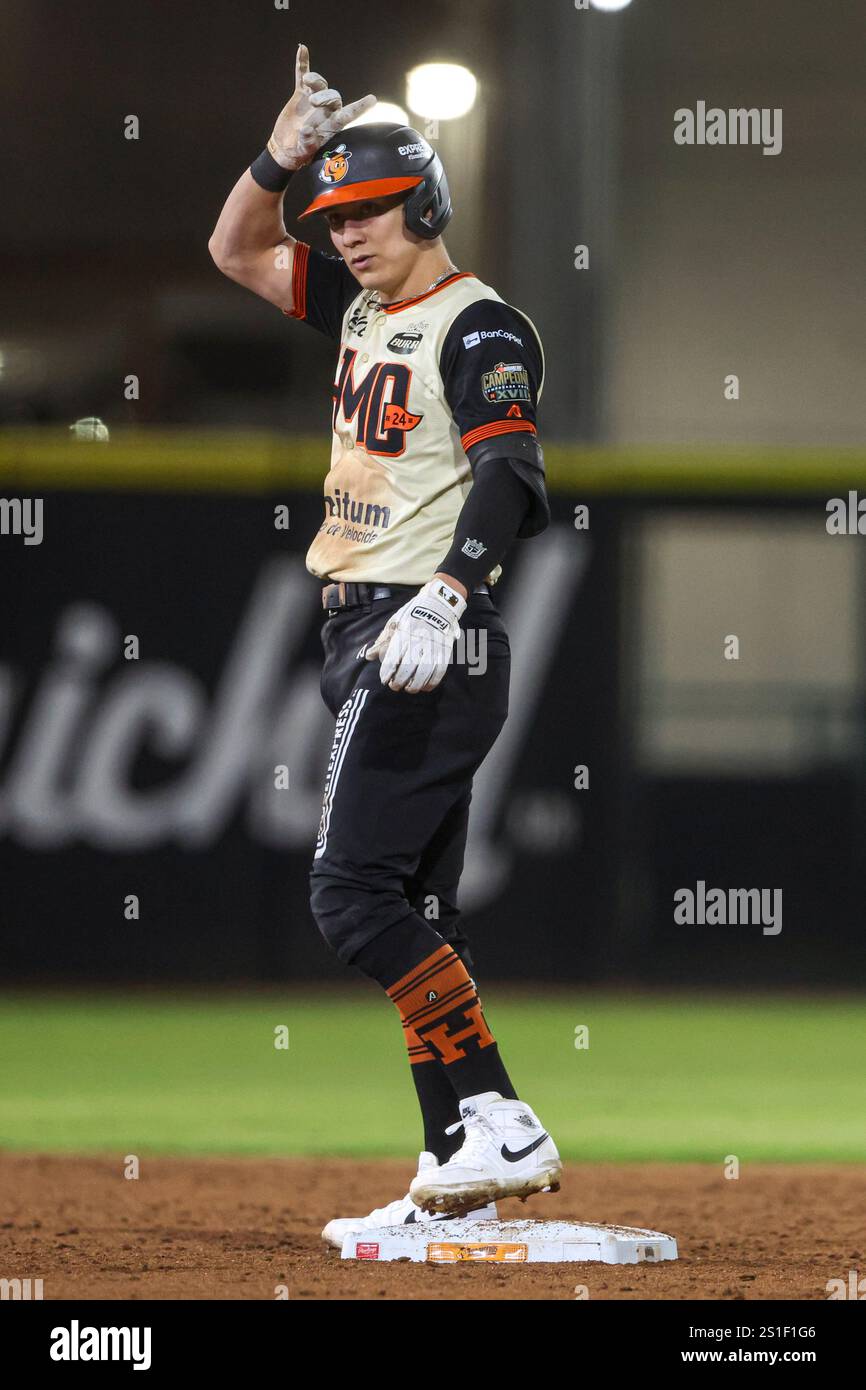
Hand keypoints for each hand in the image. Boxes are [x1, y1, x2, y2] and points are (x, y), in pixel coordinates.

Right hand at [267, 43, 376, 171]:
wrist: (285, 147)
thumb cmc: (299, 152)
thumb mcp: (303, 150)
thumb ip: (307, 142)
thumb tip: (307, 130)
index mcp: (332, 124)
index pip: (349, 114)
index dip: (360, 107)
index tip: (372, 99)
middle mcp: (326, 110)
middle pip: (333, 95)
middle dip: (324, 96)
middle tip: (313, 102)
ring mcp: (313, 100)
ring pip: (320, 84)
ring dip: (315, 79)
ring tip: (307, 82)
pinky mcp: (300, 94)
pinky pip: (301, 75)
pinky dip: (302, 63)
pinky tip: (302, 49)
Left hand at [365, 579, 466, 693]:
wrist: (438, 603)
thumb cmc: (413, 613)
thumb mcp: (395, 622)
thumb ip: (383, 640)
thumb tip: (369, 656)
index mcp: (403, 635)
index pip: (392, 660)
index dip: (387, 673)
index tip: (384, 679)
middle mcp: (417, 642)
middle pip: (406, 669)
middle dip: (398, 682)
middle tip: (395, 686)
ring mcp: (432, 647)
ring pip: (423, 674)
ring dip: (414, 686)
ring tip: (409, 688)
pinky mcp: (444, 651)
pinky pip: (439, 672)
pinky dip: (431, 683)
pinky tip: (425, 687)